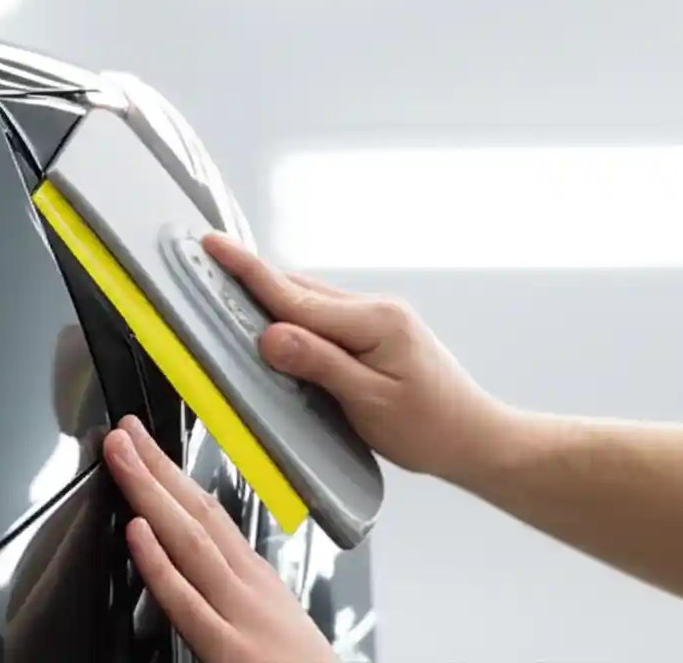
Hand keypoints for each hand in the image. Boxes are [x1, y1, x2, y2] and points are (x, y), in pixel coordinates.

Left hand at [103, 415, 337, 662]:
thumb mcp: (269, 617)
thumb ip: (232, 586)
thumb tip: (191, 560)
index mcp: (255, 577)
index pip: (208, 511)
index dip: (173, 473)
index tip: (145, 444)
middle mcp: (248, 587)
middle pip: (196, 513)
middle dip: (156, 468)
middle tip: (123, 432)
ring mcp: (239, 616)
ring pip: (188, 542)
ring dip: (150, 493)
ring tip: (122, 457)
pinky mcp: (229, 652)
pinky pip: (185, 602)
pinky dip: (159, 564)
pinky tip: (137, 531)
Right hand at [204, 233, 511, 482]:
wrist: (476, 438)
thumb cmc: (429, 428)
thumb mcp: (369, 403)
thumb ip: (319, 364)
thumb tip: (270, 336)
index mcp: (373, 321)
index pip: (294, 296)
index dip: (248, 271)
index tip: (213, 245)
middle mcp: (374, 309)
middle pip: (297, 290)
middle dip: (251, 280)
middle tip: (206, 269)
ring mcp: (376, 318)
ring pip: (309, 301)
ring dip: (273, 300)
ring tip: (231, 299)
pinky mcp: (375, 332)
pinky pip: (323, 316)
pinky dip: (295, 318)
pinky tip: (279, 330)